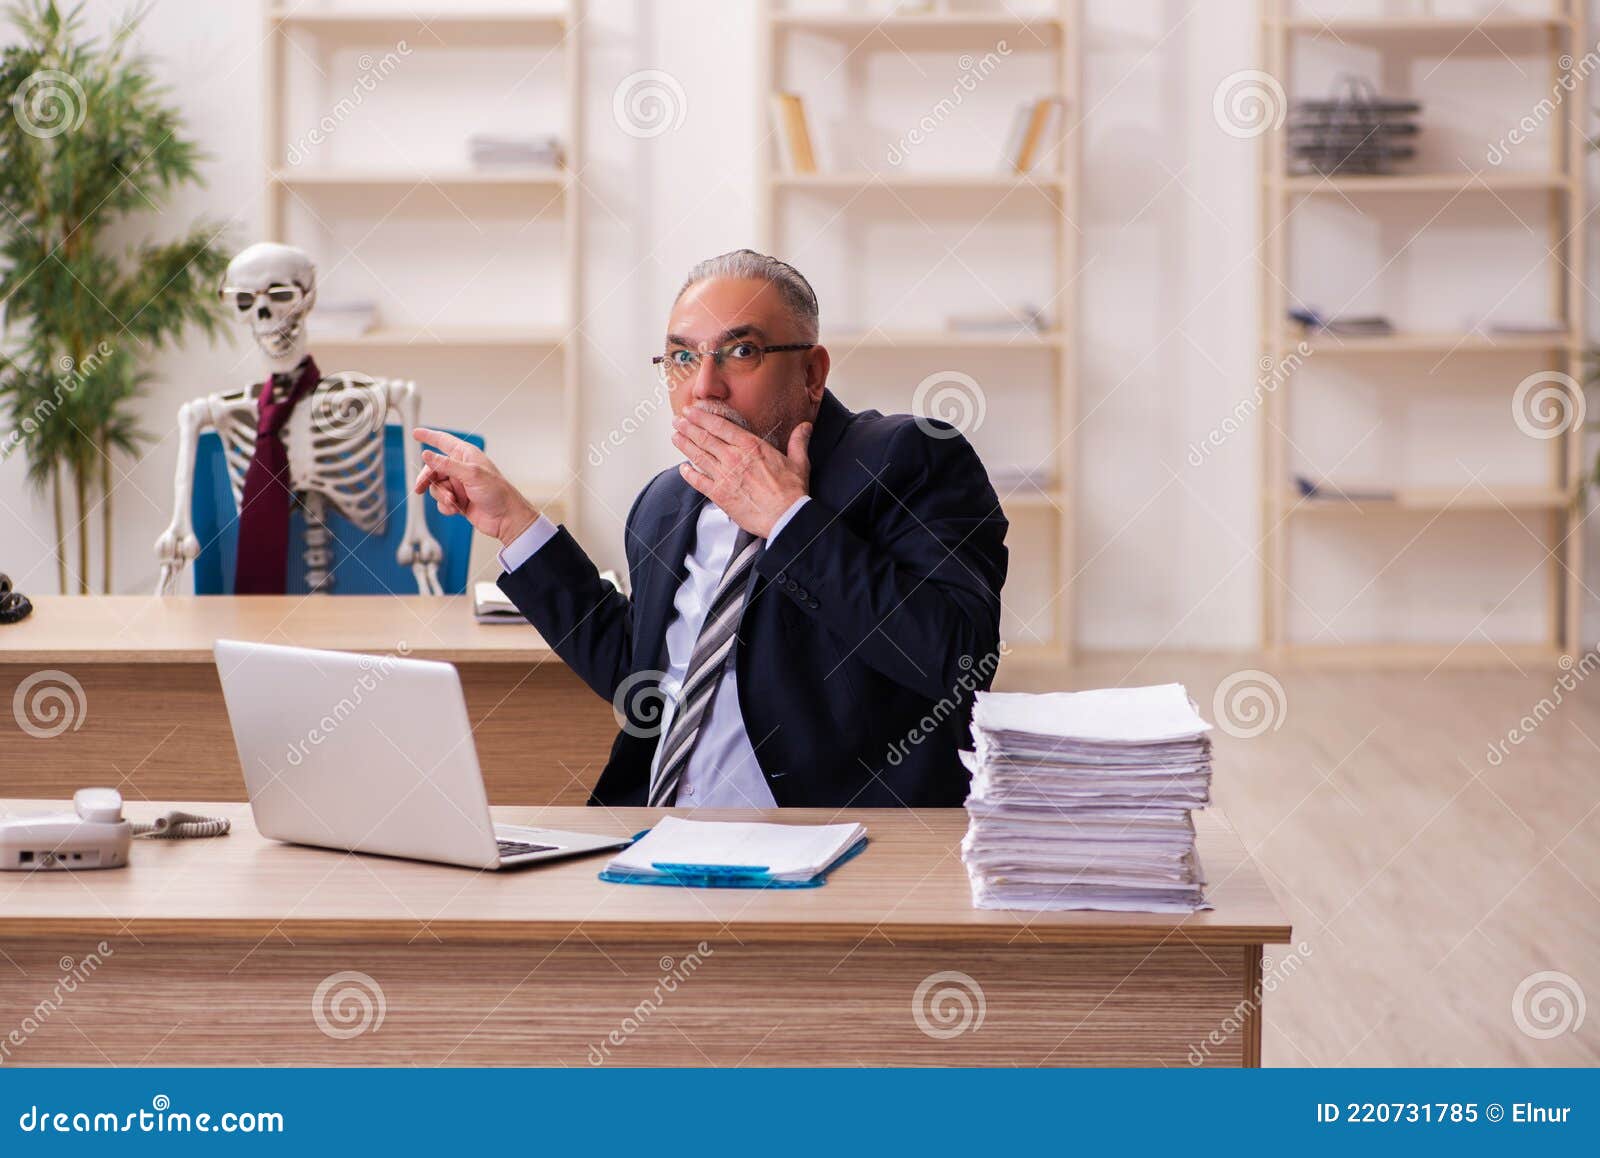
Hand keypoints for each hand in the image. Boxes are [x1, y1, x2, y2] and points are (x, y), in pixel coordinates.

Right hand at [410, 428, 538, 546]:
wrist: (506, 519)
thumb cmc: (497, 493)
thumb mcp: (471, 474)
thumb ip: (447, 464)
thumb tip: (427, 454)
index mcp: (466, 456)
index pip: (443, 441)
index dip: (429, 436)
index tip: (415, 433)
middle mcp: (461, 469)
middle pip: (433, 469)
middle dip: (427, 479)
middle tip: (420, 488)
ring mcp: (459, 485)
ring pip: (436, 487)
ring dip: (441, 495)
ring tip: (453, 501)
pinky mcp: (458, 500)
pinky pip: (442, 501)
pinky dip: (446, 506)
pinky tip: (456, 509)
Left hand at [672, 410, 811, 537]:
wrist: (786, 517)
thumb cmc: (792, 492)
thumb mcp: (799, 461)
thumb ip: (798, 441)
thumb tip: (805, 426)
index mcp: (751, 447)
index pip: (721, 426)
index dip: (703, 417)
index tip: (692, 411)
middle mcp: (734, 458)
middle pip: (705, 438)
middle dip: (689, 427)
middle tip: (678, 419)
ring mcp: (724, 476)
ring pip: (698, 456)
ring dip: (684, 444)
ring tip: (675, 435)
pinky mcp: (720, 495)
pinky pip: (698, 482)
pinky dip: (688, 474)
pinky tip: (682, 467)